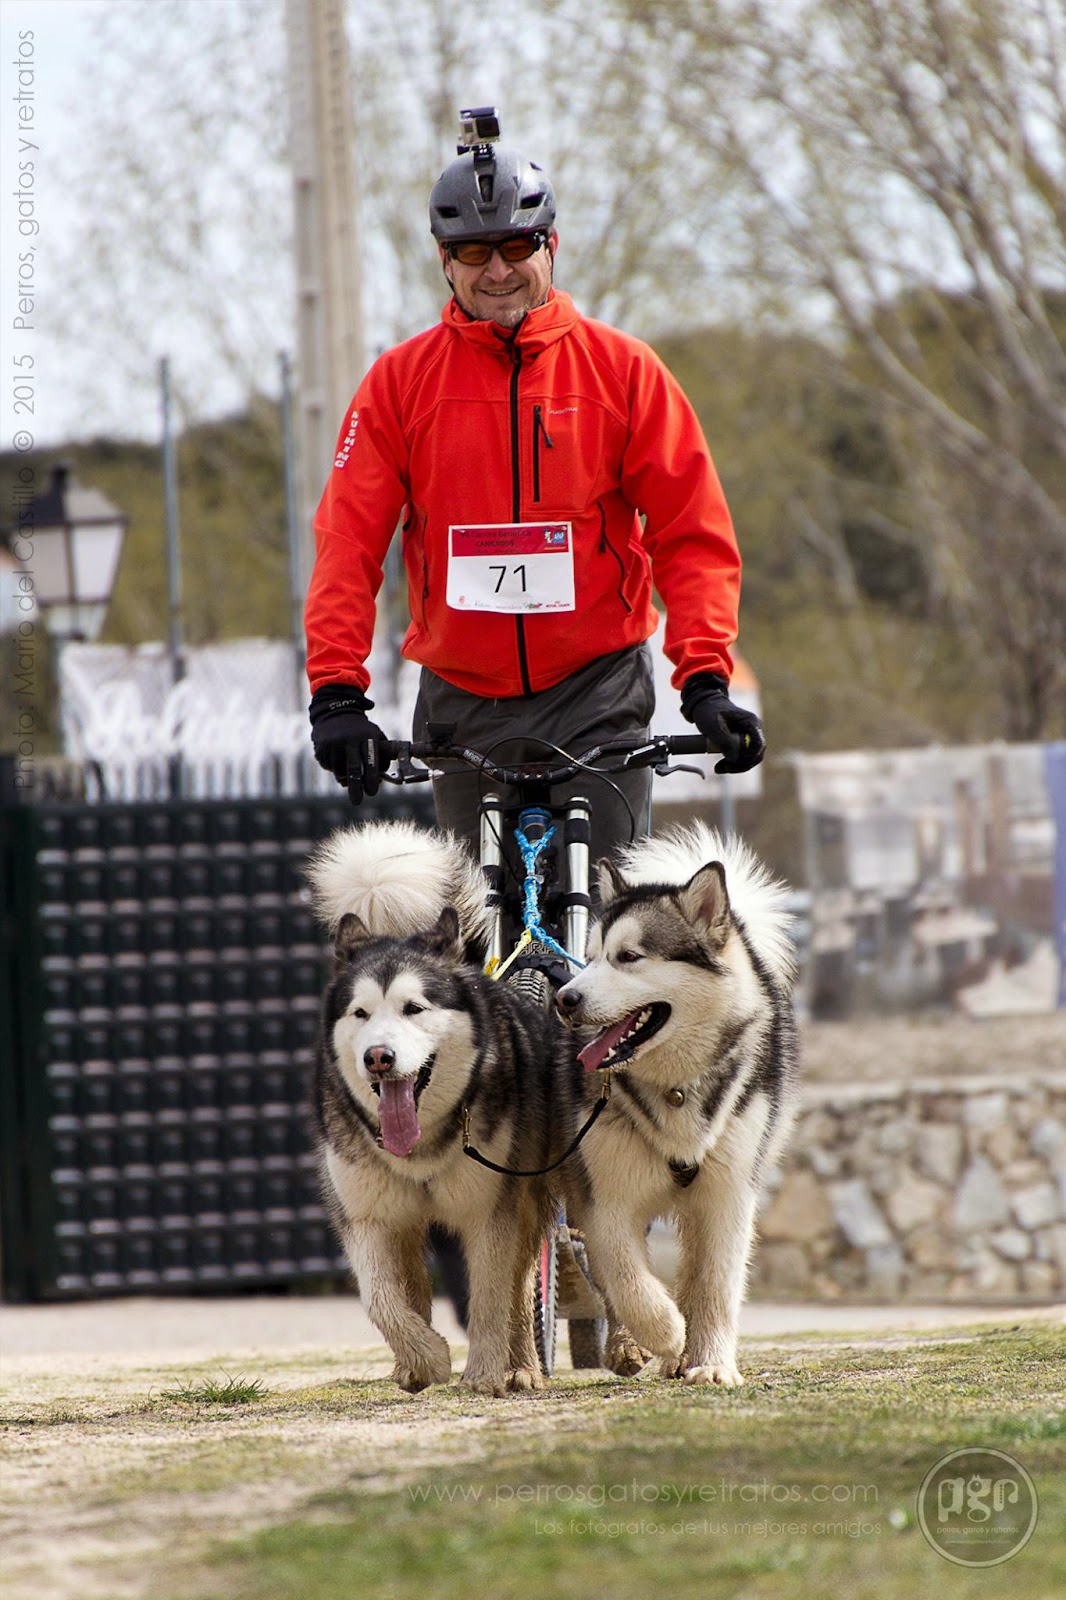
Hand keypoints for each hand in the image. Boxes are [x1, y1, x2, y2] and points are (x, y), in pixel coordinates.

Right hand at [309, 686, 389, 802]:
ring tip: (346, 769)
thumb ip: (382, 754)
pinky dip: (332, 768)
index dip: (371, 779)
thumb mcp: (375, 735)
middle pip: (353, 770)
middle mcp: (349, 739)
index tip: (372, 792)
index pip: (370, 762)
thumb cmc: (361, 729)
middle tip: (357, 801)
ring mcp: (334, 742)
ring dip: (343, 776)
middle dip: (356, 788)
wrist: (336, 711)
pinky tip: (335, 757)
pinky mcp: (321, 746)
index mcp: (366, 736)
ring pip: (339, 770)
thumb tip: (383, 777)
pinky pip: (327, 766)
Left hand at [680, 673, 765, 773]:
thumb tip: (735, 759)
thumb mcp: (714, 726)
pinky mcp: (740, 741)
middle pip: (755, 754)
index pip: (758, 745)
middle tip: (722, 768)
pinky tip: (720, 765)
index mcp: (751, 722)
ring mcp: (748, 735)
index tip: (731, 763)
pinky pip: (741, 756)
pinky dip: (732, 763)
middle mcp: (753, 729)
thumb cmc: (708, 711)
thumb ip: (725, 742)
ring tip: (718, 768)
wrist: (701, 704)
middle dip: (740, 764)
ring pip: (749, 757)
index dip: (747, 758)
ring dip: (736, 765)